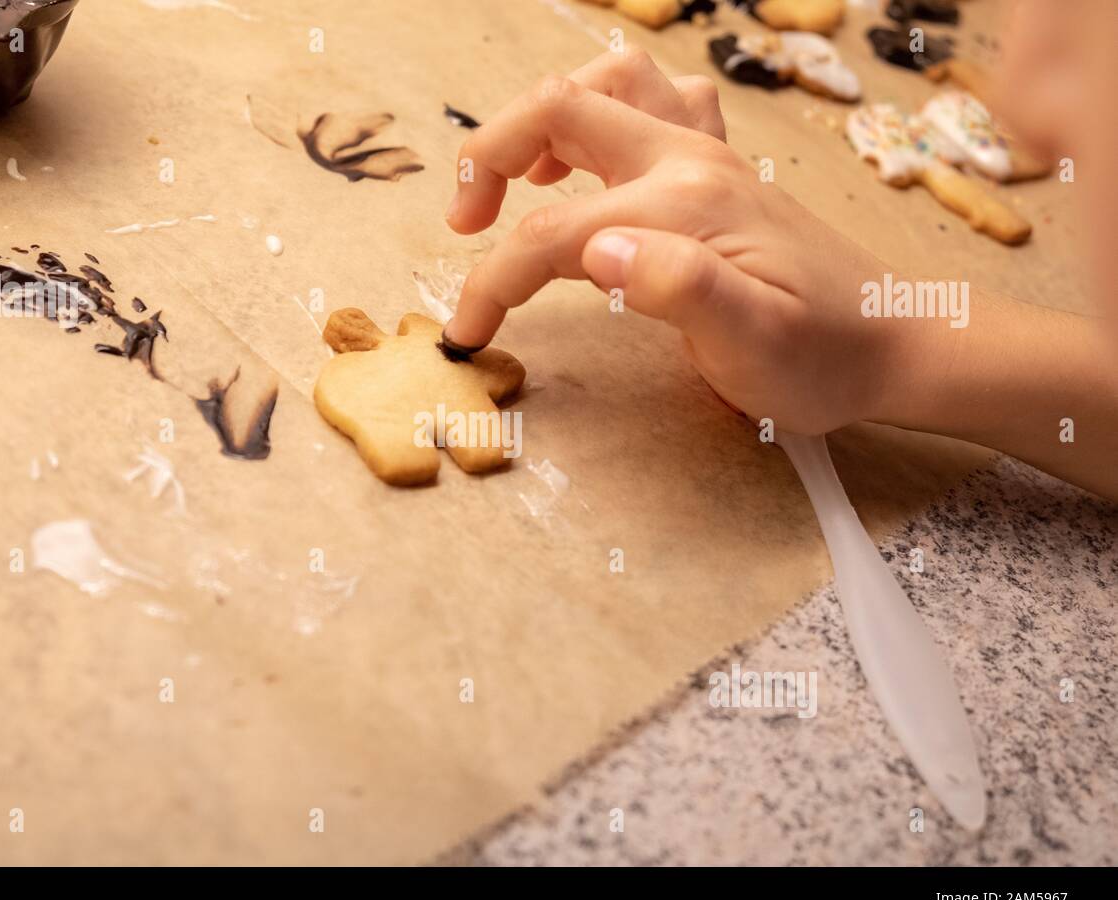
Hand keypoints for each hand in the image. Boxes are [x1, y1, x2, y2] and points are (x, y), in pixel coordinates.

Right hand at [443, 48, 897, 434]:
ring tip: (524, 182)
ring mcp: (707, 155)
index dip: (492, 280)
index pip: (553, 232)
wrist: (895, 344)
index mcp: (684, 207)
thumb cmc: (821, 358)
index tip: (466, 335)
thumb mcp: (752, 345)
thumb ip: (677, 288)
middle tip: (464, 225)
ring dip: (547, 119)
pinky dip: (608, 113)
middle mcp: (690, 161)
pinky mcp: (719, 169)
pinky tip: (598, 163)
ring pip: (608, 82)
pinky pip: (658, 101)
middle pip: (561, 108)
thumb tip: (595, 251)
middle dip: (489, 157)